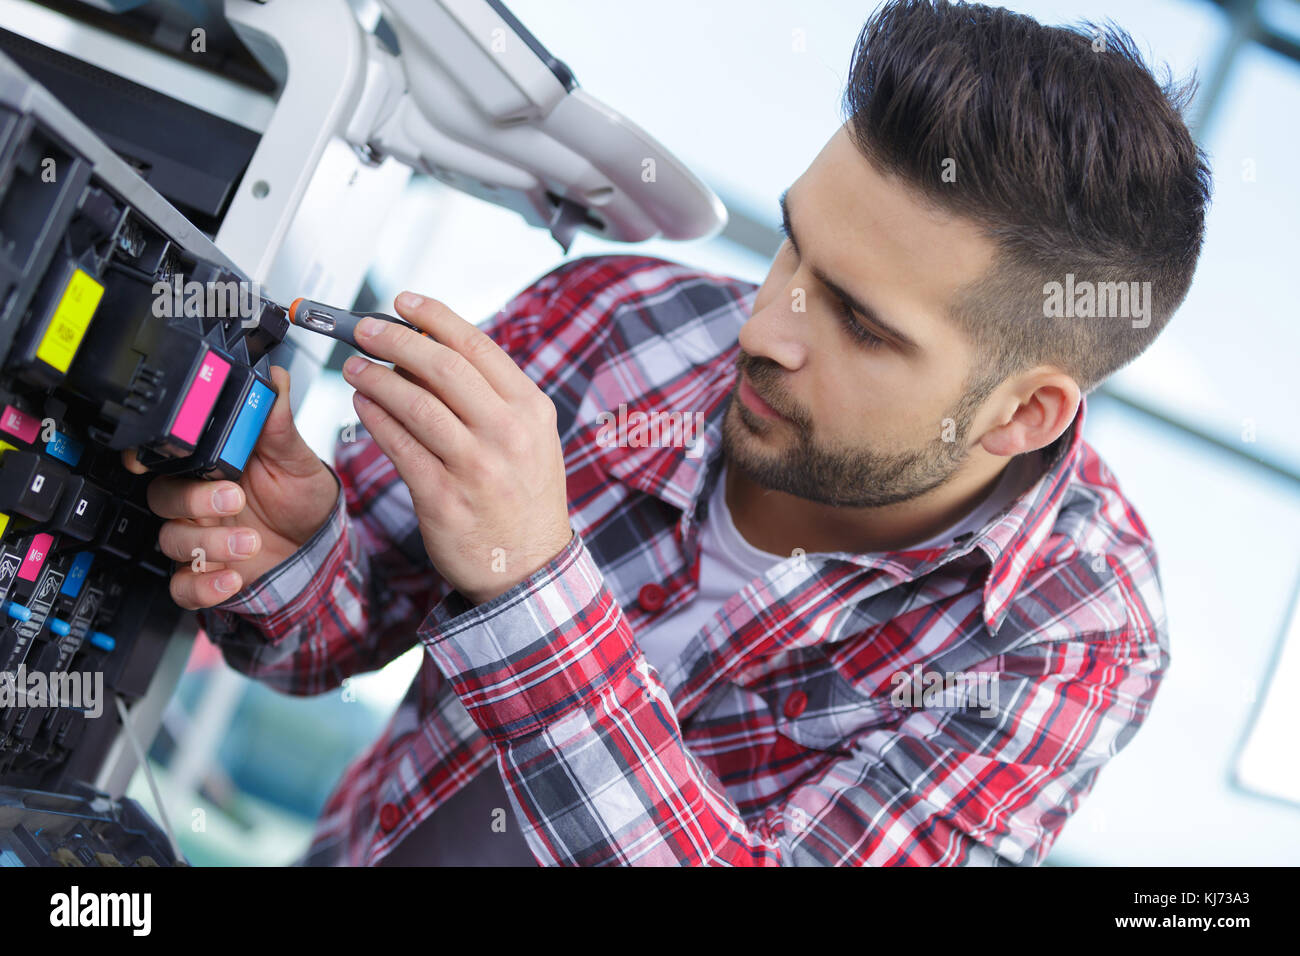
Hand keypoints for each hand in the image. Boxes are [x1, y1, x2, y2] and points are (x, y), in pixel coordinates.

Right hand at [123, 365, 339, 608]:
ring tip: (250, 541)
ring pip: (172, 540)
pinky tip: (232, 579)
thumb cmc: (302, 497)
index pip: (165, 456)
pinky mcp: (206, 574)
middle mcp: (197, 501)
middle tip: (233, 498)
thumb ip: (278, 423)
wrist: (321, 545)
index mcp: (211, 465)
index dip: (149, 455)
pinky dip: (203, 587)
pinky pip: (183, 587)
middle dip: (194, 500)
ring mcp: (199, 538)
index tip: (150, 457)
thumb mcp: (296, 458)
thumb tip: (275, 379)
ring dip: (208, 544)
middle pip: (163, 497)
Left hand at [341, 291, 570, 604]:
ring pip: (415, 404)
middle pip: (442, 368)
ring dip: (376, 380)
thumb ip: (491, 397)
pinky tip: (362, 407)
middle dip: (396, 341)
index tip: (404, 301)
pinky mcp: (444, 498)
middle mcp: (507, 433)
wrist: (529, 568)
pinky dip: (376, 421)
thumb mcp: (530, 439)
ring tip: (355, 369)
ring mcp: (476, 466)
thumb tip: (430, 353)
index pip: (477, 347)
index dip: (435, 318)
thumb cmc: (523, 497)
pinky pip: (400, 447)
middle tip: (365, 330)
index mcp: (530, 410)